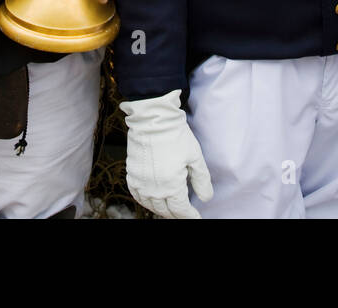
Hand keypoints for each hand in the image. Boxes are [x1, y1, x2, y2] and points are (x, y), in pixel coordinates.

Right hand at [119, 90, 212, 218]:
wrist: (152, 119)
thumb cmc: (175, 135)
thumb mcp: (195, 157)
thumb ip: (201, 181)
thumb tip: (206, 199)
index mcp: (171, 185)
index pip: (181, 210)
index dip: (190, 216)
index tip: (196, 217)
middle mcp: (154, 188)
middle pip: (166, 211)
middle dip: (177, 215)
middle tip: (184, 214)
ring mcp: (141, 182)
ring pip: (151, 206)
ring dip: (162, 210)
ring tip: (170, 209)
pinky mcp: (132, 174)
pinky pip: (137, 196)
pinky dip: (146, 201)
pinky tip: (152, 200)